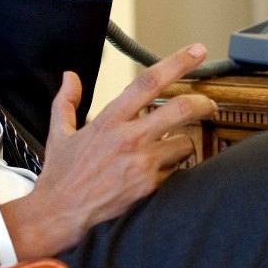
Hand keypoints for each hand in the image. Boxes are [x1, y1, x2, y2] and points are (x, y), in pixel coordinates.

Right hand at [1, 45, 217, 259]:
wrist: (58, 216)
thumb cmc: (60, 178)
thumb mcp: (58, 135)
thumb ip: (66, 102)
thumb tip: (70, 76)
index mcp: (109, 120)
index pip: (148, 81)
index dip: (178, 62)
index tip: (197, 51)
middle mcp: (129, 138)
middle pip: (182, 109)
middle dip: (203, 104)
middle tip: (209, 106)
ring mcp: (142, 164)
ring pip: (185, 144)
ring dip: (183, 145)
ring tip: (171, 152)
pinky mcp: (150, 188)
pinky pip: (176, 173)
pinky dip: (173, 171)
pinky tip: (160, 176)